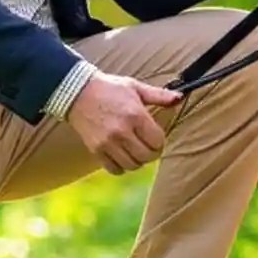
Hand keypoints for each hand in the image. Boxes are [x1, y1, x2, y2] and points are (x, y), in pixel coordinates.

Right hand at [67, 71, 182, 174]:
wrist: (78, 92)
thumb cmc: (110, 88)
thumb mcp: (135, 87)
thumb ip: (159, 95)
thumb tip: (179, 97)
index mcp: (135, 115)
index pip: (157, 141)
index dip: (160, 141)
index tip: (156, 137)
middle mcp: (122, 131)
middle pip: (146, 156)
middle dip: (151, 153)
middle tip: (148, 146)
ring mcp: (108, 142)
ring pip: (132, 165)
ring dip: (137, 161)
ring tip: (135, 151)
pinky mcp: (96, 150)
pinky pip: (115, 169)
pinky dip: (121, 167)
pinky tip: (122, 156)